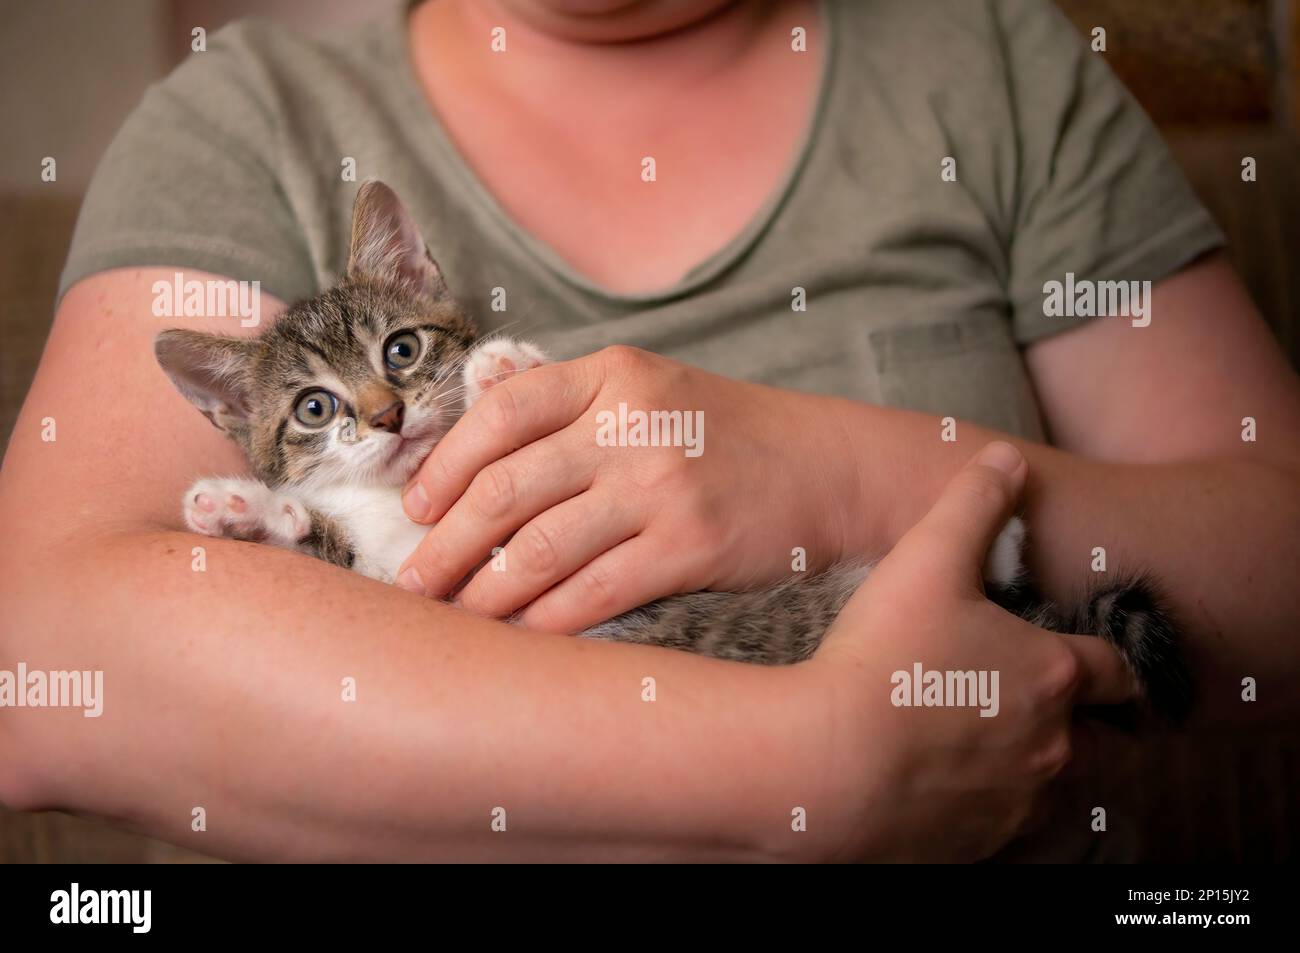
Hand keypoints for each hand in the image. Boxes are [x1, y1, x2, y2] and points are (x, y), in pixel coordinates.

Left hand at [396, 346, 855, 630]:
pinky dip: (546, 621)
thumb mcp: (651, 390)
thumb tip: (472, 462)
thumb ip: (571, 410)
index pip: (500, 412)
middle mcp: (631, 423)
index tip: (417, 510)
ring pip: (540, 548)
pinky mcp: (690, 545)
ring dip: (483, 594)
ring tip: (454, 619)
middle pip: (507, 488)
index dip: (444, 465)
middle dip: (445, 545)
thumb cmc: (727, 435)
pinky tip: (520, 638)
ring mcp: (661, 484)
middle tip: (412, 583)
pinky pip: (593, 592)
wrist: (830, 468)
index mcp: (612, 373)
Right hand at [799, 441, 1135, 861]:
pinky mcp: (973, 845)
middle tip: (1021, 699)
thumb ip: (973, 503)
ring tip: (970, 740)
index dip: (1106, 659)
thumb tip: (1007, 456)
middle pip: (1091, 737)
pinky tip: (935, 781)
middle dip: (1068, 719)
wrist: (829, 762)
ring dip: (1022, 763)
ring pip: (1043, 785)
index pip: (1115, 670)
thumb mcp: (927, 560)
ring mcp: (1014, 803)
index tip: (1091, 658)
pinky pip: (995, 825)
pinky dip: (978, 804)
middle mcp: (1051, 746)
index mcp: (1052, 675)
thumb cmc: (885, 658)